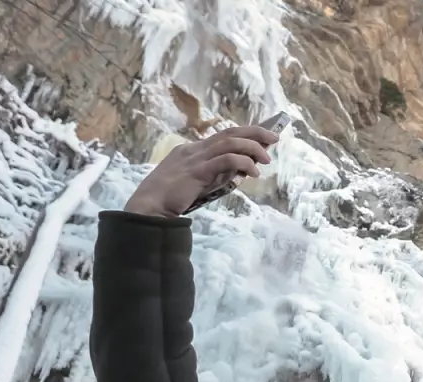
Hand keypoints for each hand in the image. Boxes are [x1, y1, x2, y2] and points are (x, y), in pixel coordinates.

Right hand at [123, 126, 278, 216]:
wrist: (148, 208)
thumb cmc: (168, 200)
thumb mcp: (194, 184)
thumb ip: (213, 176)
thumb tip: (237, 173)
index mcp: (191, 150)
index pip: (222, 136)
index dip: (244, 135)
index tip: (262, 139)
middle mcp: (193, 149)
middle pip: (229, 132)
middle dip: (254, 132)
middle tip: (274, 137)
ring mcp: (194, 158)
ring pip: (230, 142)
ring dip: (252, 147)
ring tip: (266, 159)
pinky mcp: (197, 171)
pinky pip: (226, 160)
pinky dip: (243, 163)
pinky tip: (253, 172)